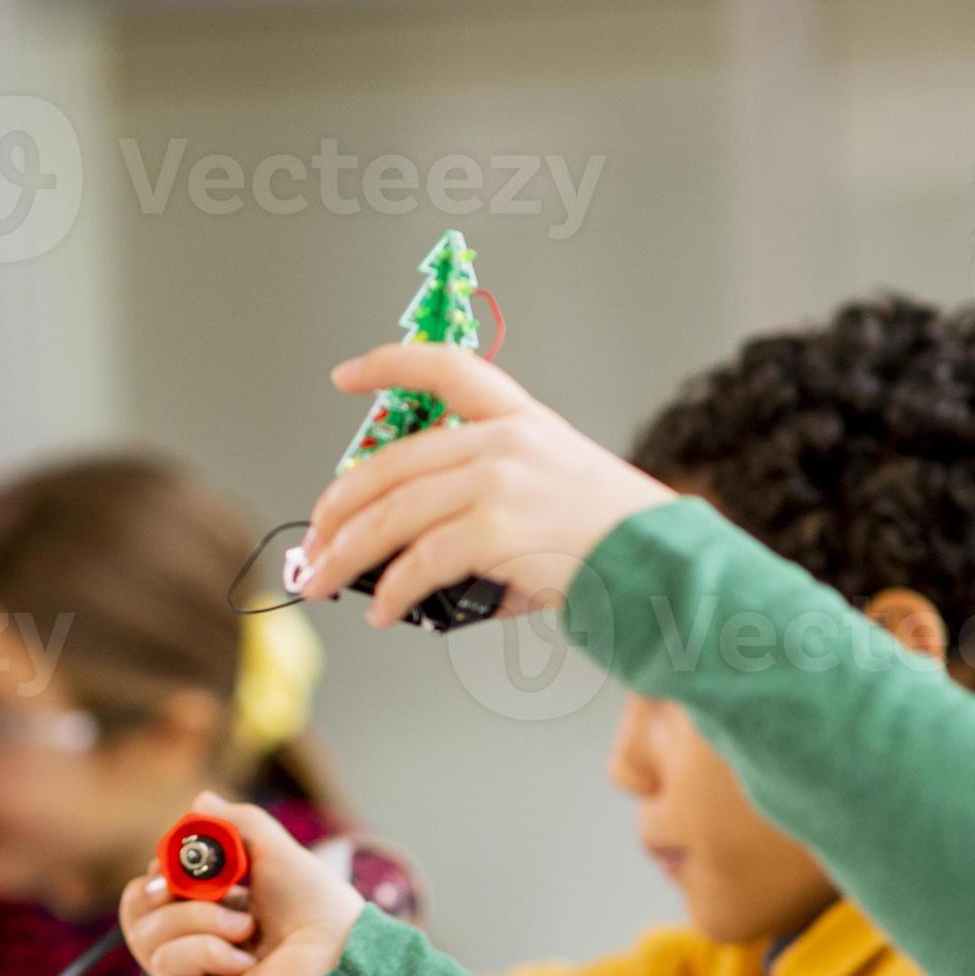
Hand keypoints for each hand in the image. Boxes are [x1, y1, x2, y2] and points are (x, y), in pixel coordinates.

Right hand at [120, 794, 364, 975]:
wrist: (338, 956)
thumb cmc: (315, 909)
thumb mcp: (272, 850)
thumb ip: (236, 823)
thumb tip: (200, 801)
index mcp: (210, 913)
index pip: (152, 891)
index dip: (160, 871)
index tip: (180, 859)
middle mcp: (196, 946)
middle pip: (135, 914)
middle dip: (165, 890)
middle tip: (195, 887)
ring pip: (148, 934)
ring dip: (198, 918)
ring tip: (244, 925)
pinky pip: (169, 961)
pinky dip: (208, 949)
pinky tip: (244, 960)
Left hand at [290, 345, 677, 625]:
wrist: (661, 563)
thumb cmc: (610, 541)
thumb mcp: (552, 492)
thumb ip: (483, 504)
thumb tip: (409, 557)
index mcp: (519, 421)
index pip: (445, 369)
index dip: (388, 365)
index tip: (345, 376)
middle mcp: (504, 442)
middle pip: (393, 464)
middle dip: (339, 507)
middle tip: (314, 541)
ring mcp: (500, 481)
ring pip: (394, 514)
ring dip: (346, 553)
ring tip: (322, 580)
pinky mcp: (499, 529)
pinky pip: (422, 561)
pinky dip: (393, 591)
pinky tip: (382, 610)